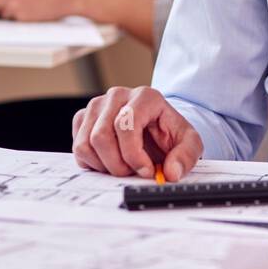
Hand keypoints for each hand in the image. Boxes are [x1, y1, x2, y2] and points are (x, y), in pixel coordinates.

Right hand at [71, 86, 202, 180]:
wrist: (157, 129)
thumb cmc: (170, 134)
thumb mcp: (189, 143)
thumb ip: (186, 156)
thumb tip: (171, 173)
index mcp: (145, 96)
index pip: (125, 124)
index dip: (133, 155)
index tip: (147, 171)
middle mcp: (117, 95)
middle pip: (101, 136)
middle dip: (117, 164)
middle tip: (133, 172)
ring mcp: (97, 105)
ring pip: (85, 143)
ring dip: (104, 166)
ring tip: (123, 167)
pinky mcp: (84, 118)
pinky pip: (78, 148)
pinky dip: (92, 163)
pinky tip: (110, 162)